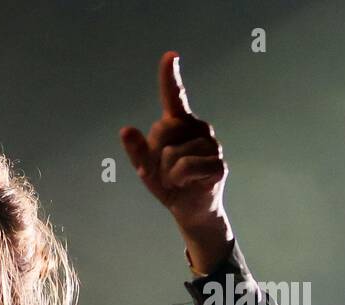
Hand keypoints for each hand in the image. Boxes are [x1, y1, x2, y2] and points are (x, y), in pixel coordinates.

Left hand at [120, 51, 227, 230]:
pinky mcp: (218, 164)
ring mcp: (211, 145)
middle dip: (153, 155)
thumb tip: (125, 129)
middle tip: (165, 171)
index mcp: (180, 124)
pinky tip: (188, 184)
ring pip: (172, 154)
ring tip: (178, 179)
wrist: (190, 209)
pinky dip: (178, 180)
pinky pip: (184, 168)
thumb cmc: (168, 182)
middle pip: (162, 131)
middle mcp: (198, 128)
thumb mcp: (145, 167)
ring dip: (166, 173)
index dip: (170, 77)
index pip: (175, 97)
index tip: (170, 55)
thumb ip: (136, 150)